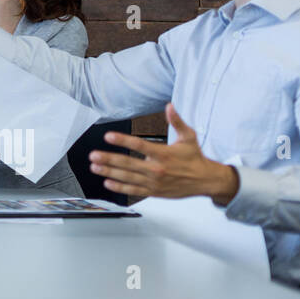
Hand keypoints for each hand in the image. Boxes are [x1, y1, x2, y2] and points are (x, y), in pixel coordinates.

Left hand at [88, 104, 239, 203]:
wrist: (206, 180)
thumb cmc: (195, 158)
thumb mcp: (188, 137)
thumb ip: (177, 121)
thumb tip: (170, 106)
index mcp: (163, 154)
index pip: (139, 145)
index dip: (122, 140)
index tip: (108, 136)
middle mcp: (157, 169)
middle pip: (128, 164)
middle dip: (108, 159)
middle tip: (93, 155)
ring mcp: (154, 182)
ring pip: (127, 178)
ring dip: (109, 172)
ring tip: (95, 167)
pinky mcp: (154, 191)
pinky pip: (134, 191)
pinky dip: (120, 188)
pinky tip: (108, 183)